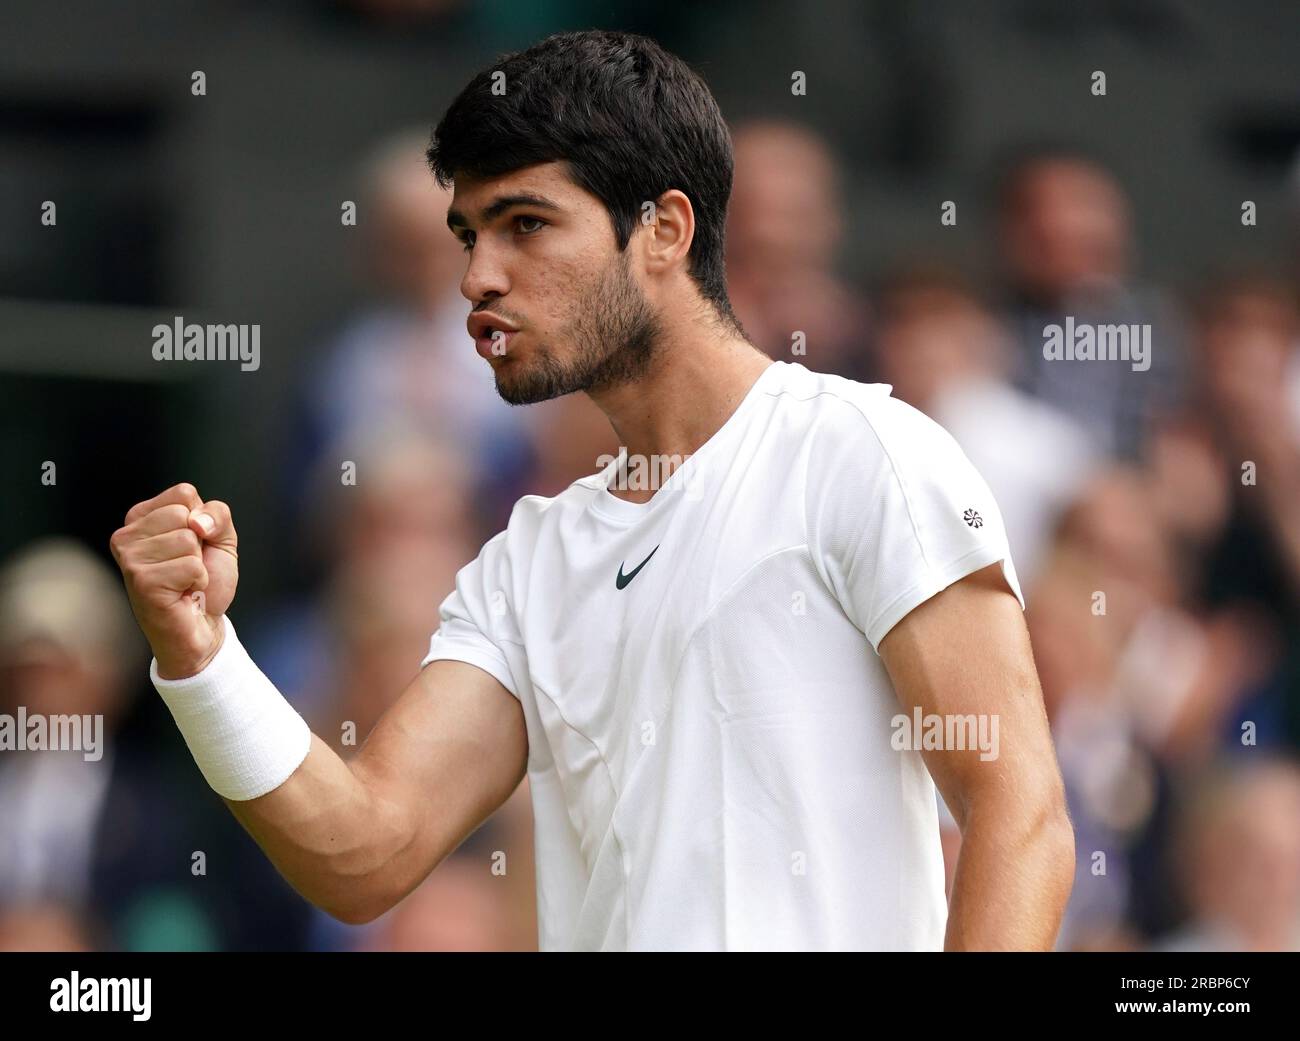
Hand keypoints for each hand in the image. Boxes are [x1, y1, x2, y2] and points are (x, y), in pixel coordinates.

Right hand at [110, 482, 238, 678]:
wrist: (201, 627)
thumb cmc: (204, 583)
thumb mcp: (220, 539)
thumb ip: (217, 515)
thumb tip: (197, 522)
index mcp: (140, 518)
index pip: (184, 493)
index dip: (203, 521)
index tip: (193, 547)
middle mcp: (126, 535)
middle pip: (184, 513)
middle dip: (200, 543)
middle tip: (187, 568)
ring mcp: (130, 559)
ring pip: (188, 539)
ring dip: (198, 565)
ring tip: (183, 582)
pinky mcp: (141, 581)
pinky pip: (191, 566)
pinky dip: (198, 581)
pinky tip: (183, 594)